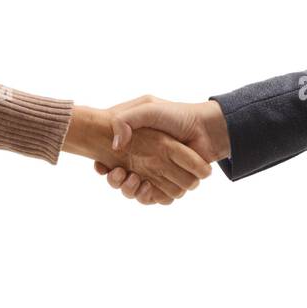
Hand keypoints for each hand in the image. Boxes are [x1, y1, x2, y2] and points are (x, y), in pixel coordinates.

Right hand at [96, 96, 230, 194]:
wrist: (205, 128)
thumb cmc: (176, 116)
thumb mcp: (147, 109)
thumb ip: (125, 120)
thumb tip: (115, 146)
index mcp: (132, 144)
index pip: (108, 161)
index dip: (102, 167)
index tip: (101, 166)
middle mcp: (141, 161)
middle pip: (119, 180)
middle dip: (115, 181)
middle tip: (118, 173)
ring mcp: (156, 175)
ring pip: (134, 192)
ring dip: (129, 190)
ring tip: (134, 179)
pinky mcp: (170, 185)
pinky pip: (155, 198)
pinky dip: (149, 197)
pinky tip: (148, 186)